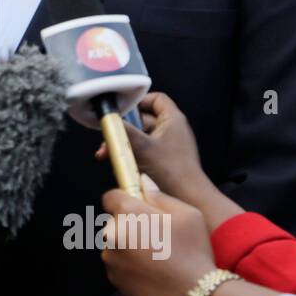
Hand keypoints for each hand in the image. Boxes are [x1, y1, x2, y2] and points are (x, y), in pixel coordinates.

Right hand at [95, 92, 240, 228]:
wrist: (188, 197)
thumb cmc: (171, 170)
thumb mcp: (143, 147)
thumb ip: (124, 131)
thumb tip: (109, 120)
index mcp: (172, 120)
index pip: (156, 99)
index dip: (138, 101)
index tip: (121, 110)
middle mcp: (172, 129)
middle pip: (143, 119)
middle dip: (123, 128)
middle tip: (109, 136)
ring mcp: (168, 144)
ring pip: (140, 136)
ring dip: (123, 143)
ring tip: (106, 153)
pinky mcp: (164, 159)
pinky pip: (143, 150)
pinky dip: (130, 153)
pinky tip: (118, 163)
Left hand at [100, 187, 216, 295]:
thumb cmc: (194, 252)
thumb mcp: (188, 214)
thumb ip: (159, 196)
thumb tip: (142, 182)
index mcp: (128, 214)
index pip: (111, 197)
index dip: (124, 199)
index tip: (139, 207)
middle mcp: (112, 235)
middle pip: (115, 222)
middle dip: (130, 225)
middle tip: (158, 236)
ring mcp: (111, 259)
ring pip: (116, 244)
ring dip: (129, 246)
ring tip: (159, 257)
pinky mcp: (114, 279)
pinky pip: (119, 265)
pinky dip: (130, 266)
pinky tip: (154, 271)